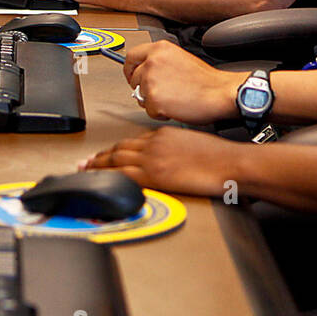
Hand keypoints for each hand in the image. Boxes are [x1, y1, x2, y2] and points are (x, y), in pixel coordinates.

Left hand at [83, 126, 239, 196]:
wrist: (230, 163)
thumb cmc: (221, 157)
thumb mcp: (194, 143)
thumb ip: (176, 148)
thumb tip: (170, 160)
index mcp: (164, 134)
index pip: (134, 141)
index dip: (117, 148)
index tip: (107, 153)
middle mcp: (155, 143)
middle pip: (120, 148)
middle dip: (101, 155)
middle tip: (86, 161)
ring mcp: (153, 158)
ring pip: (116, 159)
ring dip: (98, 165)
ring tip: (86, 170)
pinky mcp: (155, 174)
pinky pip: (123, 175)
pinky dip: (108, 177)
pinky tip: (100, 181)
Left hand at [122, 40, 240, 123]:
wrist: (220, 93)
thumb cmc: (206, 80)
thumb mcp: (180, 59)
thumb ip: (159, 62)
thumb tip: (144, 73)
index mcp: (160, 49)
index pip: (131, 57)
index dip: (130, 70)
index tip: (133, 76)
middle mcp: (152, 61)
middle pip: (134, 79)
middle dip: (144, 89)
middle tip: (161, 93)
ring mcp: (151, 80)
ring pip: (140, 96)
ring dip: (153, 102)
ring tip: (173, 99)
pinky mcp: (154, 99)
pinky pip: (149, 110)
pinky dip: (160, 113)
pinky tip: (175, 107)